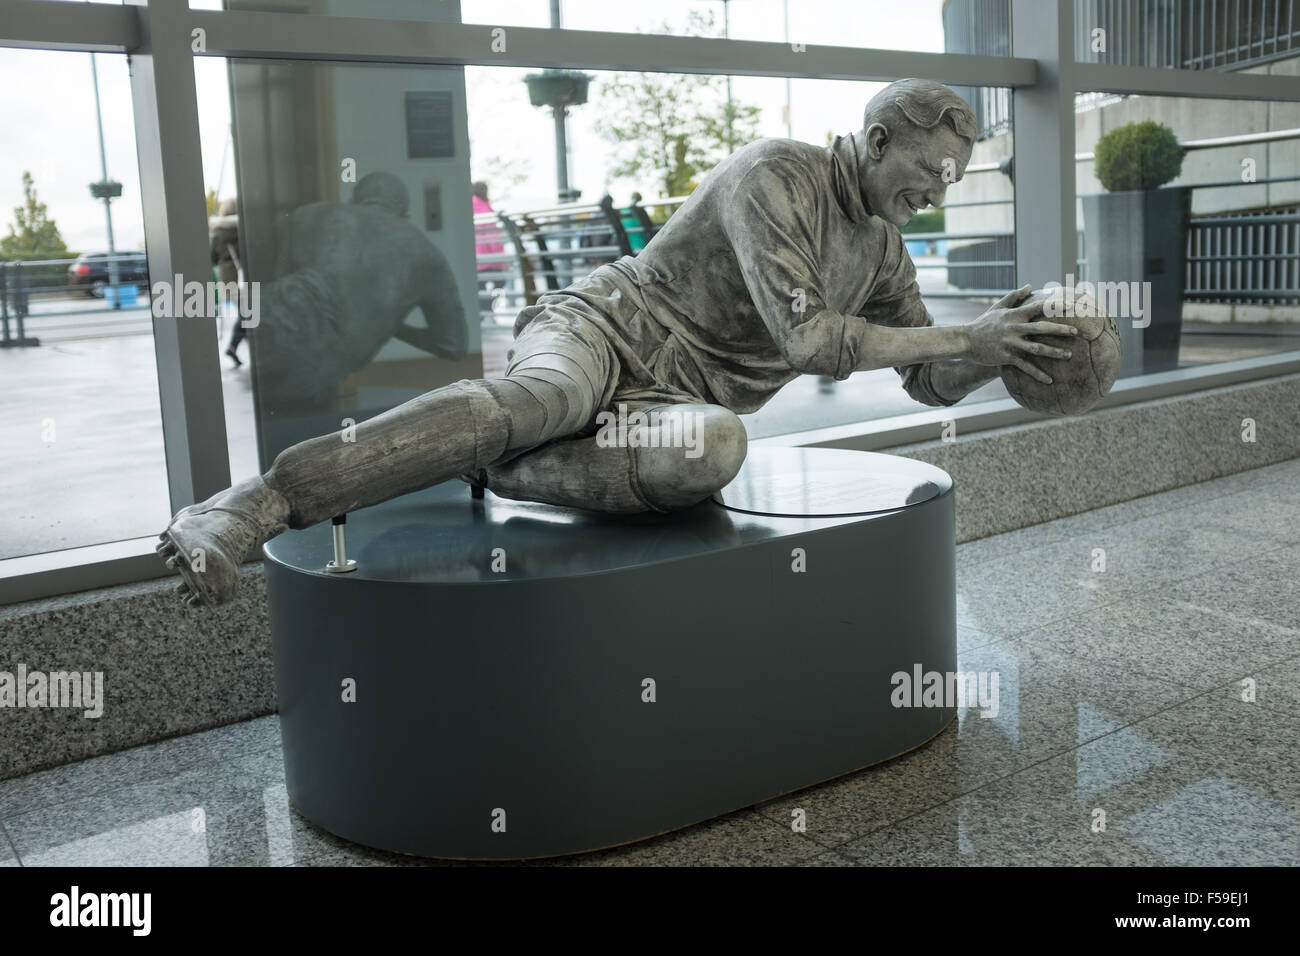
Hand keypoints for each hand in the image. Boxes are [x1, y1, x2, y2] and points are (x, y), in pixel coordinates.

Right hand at [963, 284, 1079, 384]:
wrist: (965, 340)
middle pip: (1041, 328)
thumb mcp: (997, 307)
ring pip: (1036, 348)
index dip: (1055, 305)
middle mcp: (1014, 328)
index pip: (1038, 307)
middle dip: (1060, 330)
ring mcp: (1010, 343)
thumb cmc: (983, 323)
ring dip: (1054, 352)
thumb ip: (1014, 296)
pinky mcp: (1006, 357)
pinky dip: (1037, 374)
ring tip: (1069, 355)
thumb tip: (1030, 286)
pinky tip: (1049, 380)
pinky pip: (1025, 366)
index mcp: (1014, 315)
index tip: (1071, 304)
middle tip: (1076, 332)